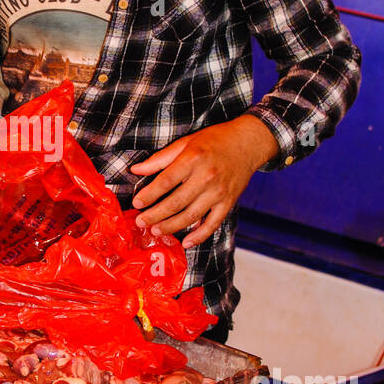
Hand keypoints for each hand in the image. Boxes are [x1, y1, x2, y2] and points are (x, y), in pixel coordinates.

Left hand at [129, 116, 278, 247]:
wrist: (248, 143)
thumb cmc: (214, 141)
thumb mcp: (185, 143)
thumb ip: (160, 159)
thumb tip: (136, 170)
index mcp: (193, 159)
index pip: (166, 181)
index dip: (149, 194)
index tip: (136, 204)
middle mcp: (206, 177)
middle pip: (176, 202)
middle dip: (155, 215)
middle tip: (141, 222)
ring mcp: (219, 192)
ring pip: (191, 216)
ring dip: (171, 226)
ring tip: (156, 231)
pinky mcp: (228, 203)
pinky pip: (212, 224)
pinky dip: (199, 236)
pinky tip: (186, 242)